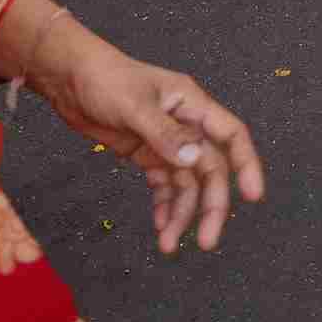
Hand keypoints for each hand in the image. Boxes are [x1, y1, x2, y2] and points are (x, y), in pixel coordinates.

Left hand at [22, 20, 268, 252]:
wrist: (67, 78)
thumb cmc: (104, 78)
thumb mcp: (134, 105)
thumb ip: (164, 133)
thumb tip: (194, 160)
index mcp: (191, 104)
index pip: (232, 135)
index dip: (247, 165)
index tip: (254, 197)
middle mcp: (185, 124)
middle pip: (210, 169)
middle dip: (211, 205)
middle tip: (206, 242)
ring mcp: (165, 142)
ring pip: (186, 183)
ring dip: (182, 213)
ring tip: (168, 243)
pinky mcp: (145, 154)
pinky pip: (164, 184)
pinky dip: (164, 205)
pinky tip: (159, 224)